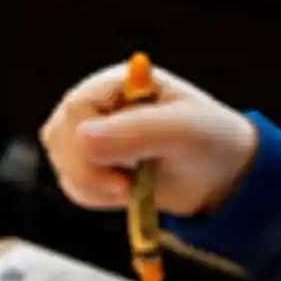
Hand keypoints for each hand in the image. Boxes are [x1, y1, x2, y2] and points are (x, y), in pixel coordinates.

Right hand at [39, 61, 258, 216]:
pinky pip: (73, 184)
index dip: (86, 145)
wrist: (222, 175)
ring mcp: (91, 134)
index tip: (120, 179)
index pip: (75, 109)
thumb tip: (81, 138)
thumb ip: (137, 131)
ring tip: (134, 187)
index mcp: (119, 83)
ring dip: (94, 186)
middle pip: (58, 136)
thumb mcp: (184, 132)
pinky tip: (127, 192)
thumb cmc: (210, 140)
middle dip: (88, 172)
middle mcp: (98, 105)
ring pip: (62, 164)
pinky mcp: (91, 163)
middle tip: (126, 189)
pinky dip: (96, 197)